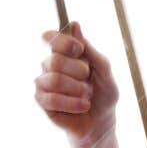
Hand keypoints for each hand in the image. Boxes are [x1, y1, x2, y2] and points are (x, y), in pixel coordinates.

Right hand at [35, 21, 118, 142]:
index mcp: (64, 54)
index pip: (51, 37)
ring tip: (86, 96)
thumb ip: (90, 49)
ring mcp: (44, 83)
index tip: (78, 50)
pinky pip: (52, 98)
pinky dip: (72, 103)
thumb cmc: (103, 94)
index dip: (63, 42)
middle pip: (55, 60)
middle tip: (88, 81)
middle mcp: (50, 66)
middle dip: (78, 71)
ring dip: (77, 89)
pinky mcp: (42, 102)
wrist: (101, 122)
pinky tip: (83, 106)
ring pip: (54, 79)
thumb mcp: (104, 70)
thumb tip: (74, 25)